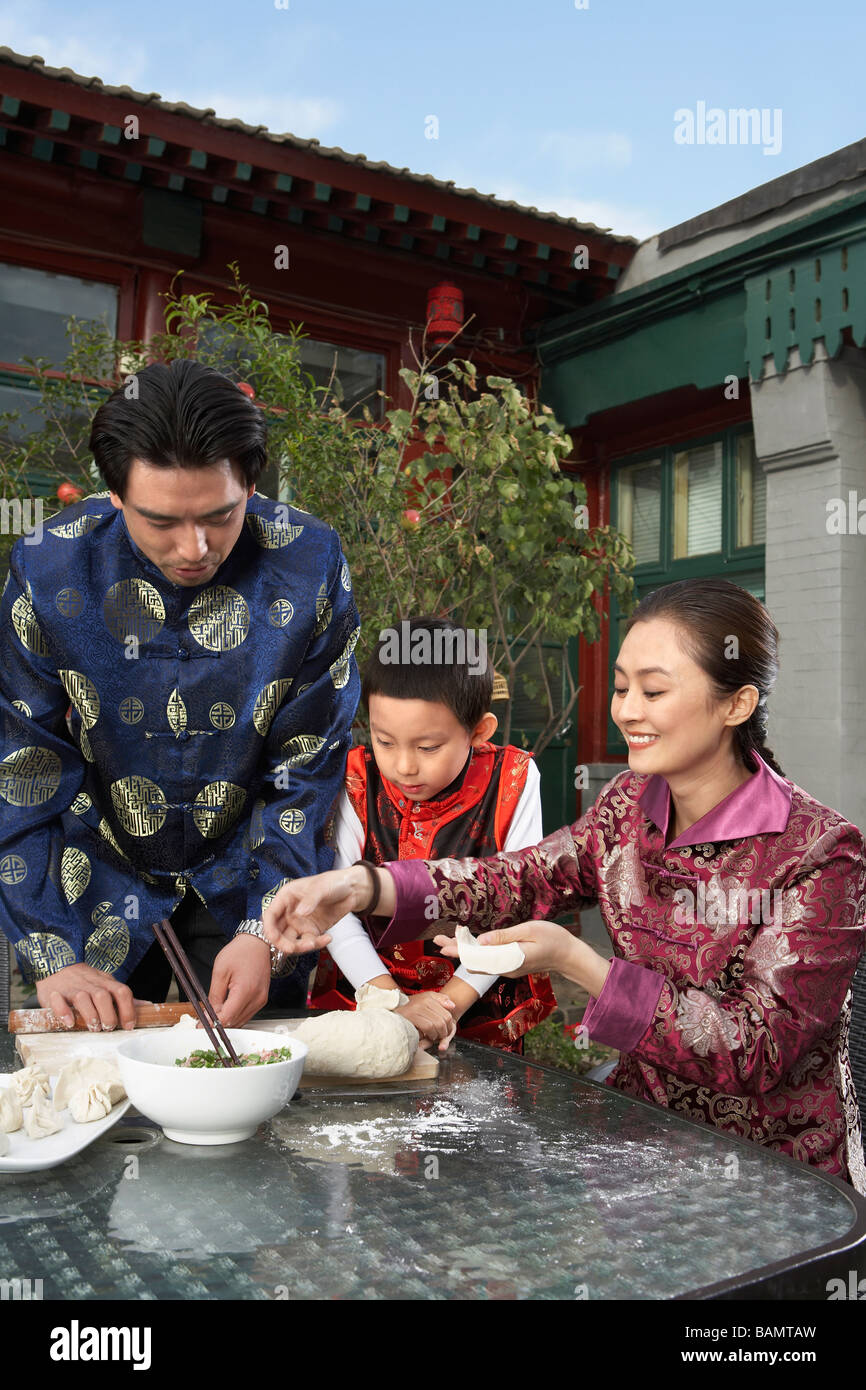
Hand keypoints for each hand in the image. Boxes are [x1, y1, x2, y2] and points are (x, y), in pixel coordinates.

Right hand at [35, 962, 135, 1031]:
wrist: (57, 965)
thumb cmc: (86, 980)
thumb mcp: (106, 984)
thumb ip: (123, 996)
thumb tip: (147, 1005)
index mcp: (106, 982)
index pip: (122, 991)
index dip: (128, 1009)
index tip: (129, 1026)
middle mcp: (90, 984)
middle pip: (103, 996)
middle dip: (108, 1015)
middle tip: (108, 1028)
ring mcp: (72, 988)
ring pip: (83, 998)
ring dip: (90, 1015)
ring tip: (93, 1027)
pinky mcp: (55, 993)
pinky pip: (58, 1002)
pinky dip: (64, 1013)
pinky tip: (70, 1023)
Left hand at [208, 935, 270, 1027]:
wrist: (257, 944)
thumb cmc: (240, 952)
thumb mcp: (220, 971)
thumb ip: (214, 996)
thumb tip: (209, 1014)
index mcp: (245, 990)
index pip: (227, 1017)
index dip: (213, 1023)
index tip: (201, 1024)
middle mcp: (256, 998)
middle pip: (234, 1022)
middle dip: (218, 1023)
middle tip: (205, 1019)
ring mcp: (261, 1000)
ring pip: (241, 1021)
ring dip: (227, 1020)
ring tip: (214, 1013)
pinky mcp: (262, 999)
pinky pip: (247, 1014)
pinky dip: (236, 1015)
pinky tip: (226, 1008)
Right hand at [261, 866, 371, 953]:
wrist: (351, 889)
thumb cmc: (333, 882)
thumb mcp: (321, 887)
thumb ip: (310, 899)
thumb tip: (299, 913)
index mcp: (286, 897)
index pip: (270, 915)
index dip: (269, 927)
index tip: (273, 937)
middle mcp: (290, 912)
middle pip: (278, 932)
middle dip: (283, 943)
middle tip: (293, 947)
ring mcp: (300, 923)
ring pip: (292, 941)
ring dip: (300, 946)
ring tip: (313, 943)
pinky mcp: (312, 931)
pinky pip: (309, 942)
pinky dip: (317, 944)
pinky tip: (328, 938)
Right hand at [395, 991, 456, 1052]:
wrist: (391, 1009)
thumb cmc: (410, 1007)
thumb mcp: (425, 999)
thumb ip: (440, 1000)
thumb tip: (452, 1005)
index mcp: (428, 997)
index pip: (447, 1014)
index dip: (449, 1025)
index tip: (446, 1030)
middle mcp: (423, 1001)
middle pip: (443, 1020)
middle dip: (444, 1031)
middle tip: (441, 1036)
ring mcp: (416, 1009)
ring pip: (436, 1024)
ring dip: (437, 1034)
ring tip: (434, 1036)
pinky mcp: (410, 1017)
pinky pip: (427, 1027)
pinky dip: (430, 1034)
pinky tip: (427, 1036)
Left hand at [433, 920, 573, 976]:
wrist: (568, 955)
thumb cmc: (552, 939)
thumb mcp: (528, 932)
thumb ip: (504, 937)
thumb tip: (480, 941)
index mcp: (509, 960)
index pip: (477, 958)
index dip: (459, 951)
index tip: (443, 947)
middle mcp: (505, 967)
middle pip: (474, 961)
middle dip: (456, 951)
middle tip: (437, 941)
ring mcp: (507, 967)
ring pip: (480, 961)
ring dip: (464, 951)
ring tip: (446, 941)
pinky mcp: (509, 964)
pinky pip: (488, 959)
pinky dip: (476, 951)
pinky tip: (468, 944)